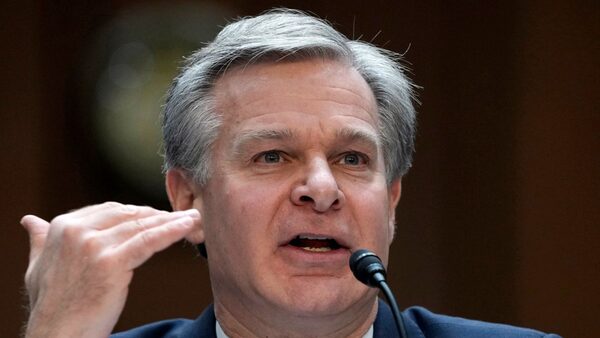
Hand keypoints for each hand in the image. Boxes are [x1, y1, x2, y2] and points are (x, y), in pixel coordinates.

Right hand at [21, 202, 199, 337]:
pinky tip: (188, 226)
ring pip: (142, 226)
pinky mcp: (111, 262)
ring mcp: (93, 245)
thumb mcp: (37, 267)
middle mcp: (76, 230)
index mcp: (62, 226)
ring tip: (194, 219)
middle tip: (182, 218)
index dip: (139, 214)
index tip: (159, 217)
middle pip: (130, 215)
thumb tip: (30, 220)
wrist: (57, 335)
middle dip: (158, 217)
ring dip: (172, 222)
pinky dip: (171, 231)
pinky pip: (148, 241)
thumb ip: (40, 241)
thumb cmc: (52, 305)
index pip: (112, 211)